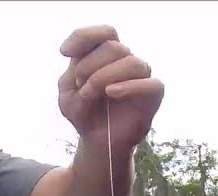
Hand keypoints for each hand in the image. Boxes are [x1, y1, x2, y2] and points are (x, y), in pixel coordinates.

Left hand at [57, 25, 163, 149]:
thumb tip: (85, 71)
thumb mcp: (67, 95)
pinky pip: (151, 84)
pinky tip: (112, 93)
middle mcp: (125, 61)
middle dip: (90, 66)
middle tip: (80, 88)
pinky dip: (130, 87)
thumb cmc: (84, 113)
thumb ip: (72, 78)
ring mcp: (141, 77)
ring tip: (90, 94)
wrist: (97, 140)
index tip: (64, 53)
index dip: (84, 36)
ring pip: (132, 62)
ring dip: (104, 76)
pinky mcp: (153, 95)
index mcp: (105, 54)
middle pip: (114, 46)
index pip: (104, 32)